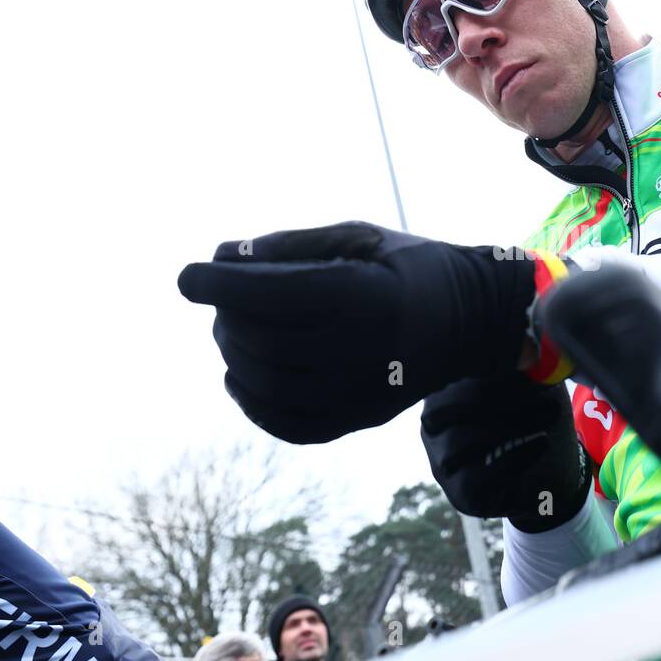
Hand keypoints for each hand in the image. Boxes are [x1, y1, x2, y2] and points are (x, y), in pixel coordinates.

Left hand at [177, 222, 536, 443]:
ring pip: (269, 386)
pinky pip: (289, 424)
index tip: (188, 276)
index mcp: (366, 297)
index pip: (274, 296)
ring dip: (235, 356)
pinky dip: (253, 402)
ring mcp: (363, 394)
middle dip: (227, 317)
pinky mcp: (360, 420)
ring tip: (233, 331)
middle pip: (265, 342)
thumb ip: (292, 246)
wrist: (472, 321)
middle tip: (221, 299)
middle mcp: (365, 353)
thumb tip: (222, 258)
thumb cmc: (408, 267)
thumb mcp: (358, 236)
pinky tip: (243, 374)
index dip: (222, 286)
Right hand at [421, 371, 591, 532]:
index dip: (490, 362)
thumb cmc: (529, 414)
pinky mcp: (459, 491)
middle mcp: (433, 422)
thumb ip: (525, 364)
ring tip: (549, 414)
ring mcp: (441, 458)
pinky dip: (515, 458)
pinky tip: (542, 443)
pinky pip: (477, 476)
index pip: (455, 368)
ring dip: (513, 425)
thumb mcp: (528, 383)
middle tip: (546, 390)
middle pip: (456, 405)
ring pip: (463, 440)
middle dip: (505, 395)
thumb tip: (534, 348)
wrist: (539, 473)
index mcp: (444, 386)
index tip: (528, 357)